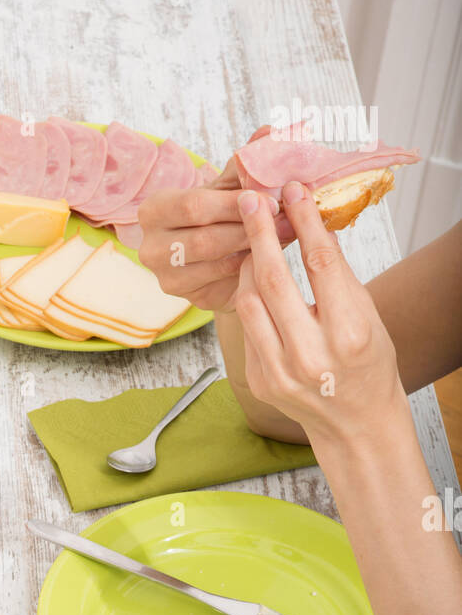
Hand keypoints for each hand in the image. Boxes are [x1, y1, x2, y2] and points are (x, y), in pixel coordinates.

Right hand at [137, 129, 292, 312]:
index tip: (271, 199)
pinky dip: (251, 269)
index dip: (234, 203)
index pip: (194, 205)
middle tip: (285, 220)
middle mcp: (151, 247)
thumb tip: (270, 132)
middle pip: (205, 238)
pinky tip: (270, 256)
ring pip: (217, 263)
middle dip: (248, 228)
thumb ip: (245, 162)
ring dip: (255, 249)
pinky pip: (226, 283)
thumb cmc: (218, 214)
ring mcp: (168, 278)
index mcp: (154, 210)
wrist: (213, 254)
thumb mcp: (227, 186)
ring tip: (286, 235)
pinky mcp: (190, 299)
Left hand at [234, 182, 403, 442]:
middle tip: (252, 200)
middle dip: (260, 232)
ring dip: (248, 264)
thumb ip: (336, 276)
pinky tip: (255, 282)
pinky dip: (249, 299)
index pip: (320, 263)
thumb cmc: (367, 364)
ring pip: (249, 302)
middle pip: (274, 279)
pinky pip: (247, 328)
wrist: (356, 423)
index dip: (304, 221)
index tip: (293, 191)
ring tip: (253, 242)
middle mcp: (311, 355)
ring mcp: (280, 371)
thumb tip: (310, 225)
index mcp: (348, 333)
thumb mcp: (366, 315)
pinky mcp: (260, 380)